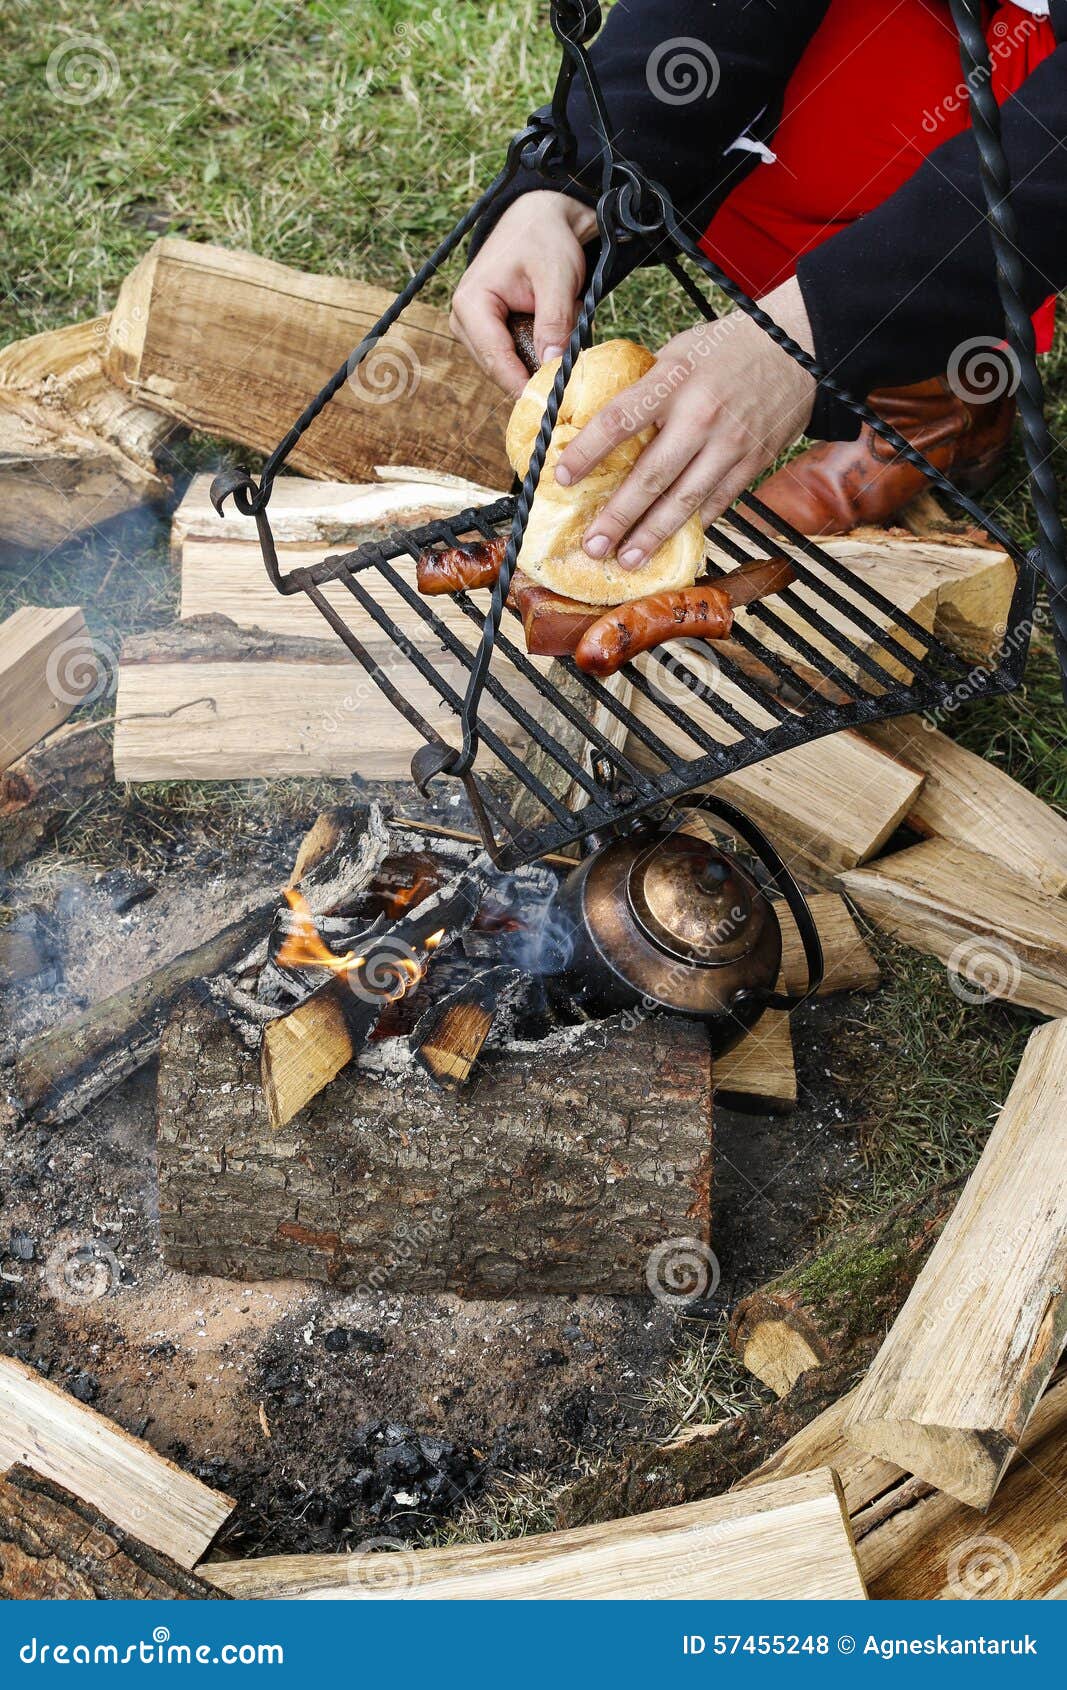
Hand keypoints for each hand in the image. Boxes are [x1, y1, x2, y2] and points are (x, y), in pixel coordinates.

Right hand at [451, 190, 596, 394]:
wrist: (542, 217)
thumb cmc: (546, 239)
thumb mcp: (557, 277)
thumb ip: (555, 322)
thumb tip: (553, 366)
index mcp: (471, 304)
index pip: (496, 360)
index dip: (523, 385)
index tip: (550, 404)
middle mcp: (464, 320)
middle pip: (499, 368)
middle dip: (534, 368)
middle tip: (569, 360)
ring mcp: (474, 328)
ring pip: (508, 365)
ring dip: (538, 356)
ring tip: (562, 323)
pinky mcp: (488, 332)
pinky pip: (514, 356)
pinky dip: (537, 349)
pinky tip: (553, 328)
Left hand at [553, 277, 817, 569]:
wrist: (797, 348)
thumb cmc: (727, 348)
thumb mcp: (677, 352)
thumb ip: (644, 387)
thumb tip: (597, 422)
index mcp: (672, 380)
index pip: (619, 420)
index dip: (587, 451)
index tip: (561, 476)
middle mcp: (700, 415)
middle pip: (651, 475)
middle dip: (618, 515)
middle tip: (592, 544)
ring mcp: (729, 444)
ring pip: (684, 500)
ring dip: (652, 535)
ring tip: (627, 560)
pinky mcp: (752, 463)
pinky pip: (716, 503)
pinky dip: (690, 526)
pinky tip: (668, 544)